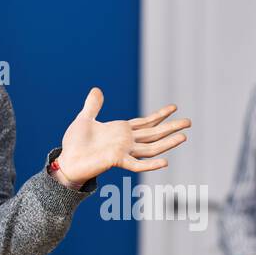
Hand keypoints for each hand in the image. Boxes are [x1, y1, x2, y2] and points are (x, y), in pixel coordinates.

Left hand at [51, 87, 189, 187]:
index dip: (159, 116)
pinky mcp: (117, 161)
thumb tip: (97, 90)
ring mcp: (124, 152)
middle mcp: (126, 142)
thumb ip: (93, 106)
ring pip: (151, 148)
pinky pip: (137, 164)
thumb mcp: (85, 119)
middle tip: (189, 122)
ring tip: (183, 136)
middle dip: (171, 127)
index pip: (145, 123)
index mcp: (121, 131)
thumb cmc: (74, 144)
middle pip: (154, 134)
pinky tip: (165, 161)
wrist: (67, 161)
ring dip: (168, 143)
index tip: (174, 108)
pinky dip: (151, 164)